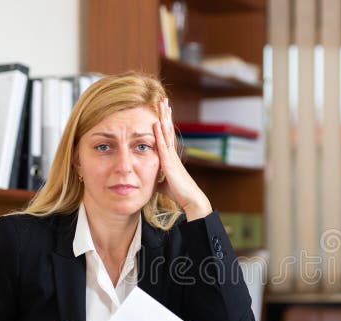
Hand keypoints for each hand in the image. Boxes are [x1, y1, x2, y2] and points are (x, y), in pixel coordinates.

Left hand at [154, 98, 211, 220]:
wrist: (191, 200)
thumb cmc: (179, 194)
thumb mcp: (163, 184)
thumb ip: (157, 178)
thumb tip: (149, 180)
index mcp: (171, 158)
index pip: (166, 136)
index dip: (165, 123)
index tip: (163, 112)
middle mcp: (172, 154)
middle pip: (168, 130)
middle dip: (165, 115)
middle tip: (163, 100)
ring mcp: (172, 157)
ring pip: (167, 133)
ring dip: (164, 118)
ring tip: (162, 104)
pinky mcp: (169, 163)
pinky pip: (163, 145)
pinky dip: (159, 133)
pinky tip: (157, 122)